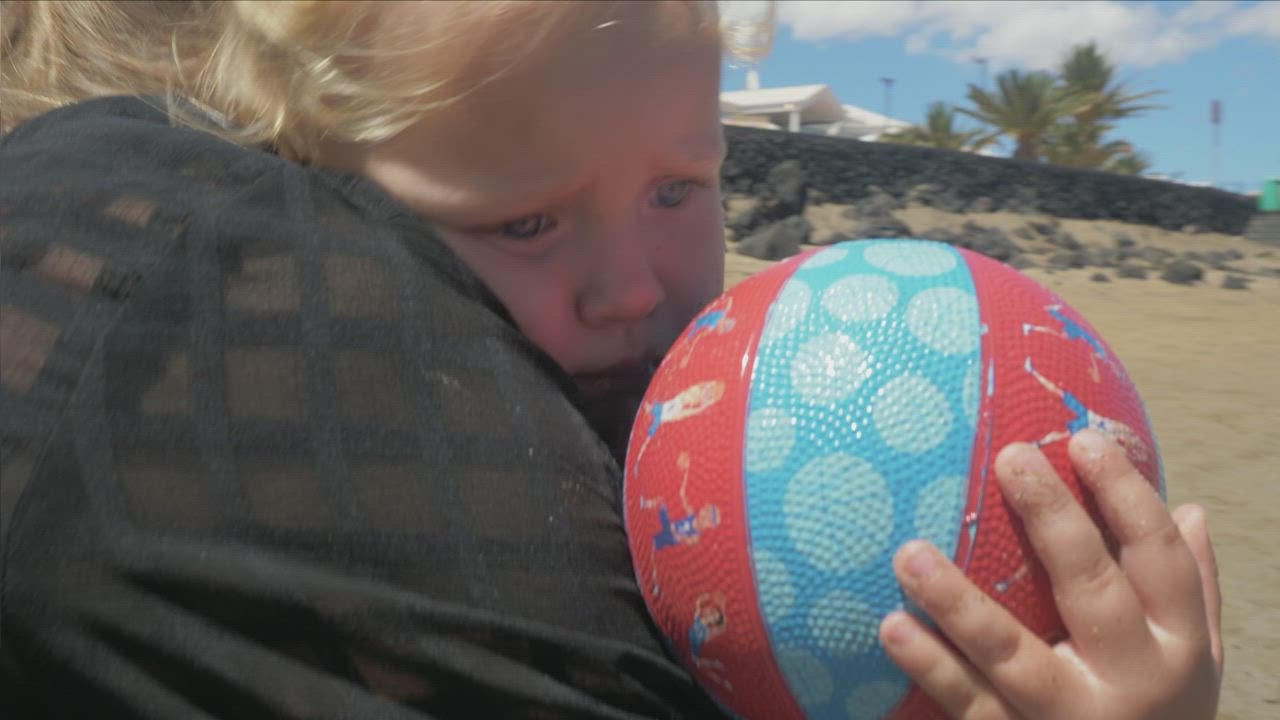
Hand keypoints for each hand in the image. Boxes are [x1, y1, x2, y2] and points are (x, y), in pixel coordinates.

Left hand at [877, 429, 1222, 718]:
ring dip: (958, 601)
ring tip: (910, 553)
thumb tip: (1192, 510)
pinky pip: (969, 704)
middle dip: (1053, 521)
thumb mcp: (1196, 658)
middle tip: (1012, 459)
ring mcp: (1067, 717)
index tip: (1083, 439)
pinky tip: (892, 627)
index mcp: (1178, 644)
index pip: (1157, 557)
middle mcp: (1129, 681)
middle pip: (1089, 588)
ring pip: (1011, 654)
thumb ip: (1191, 587)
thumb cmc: (1159, 707)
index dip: (1125, 495)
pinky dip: (931, 667)